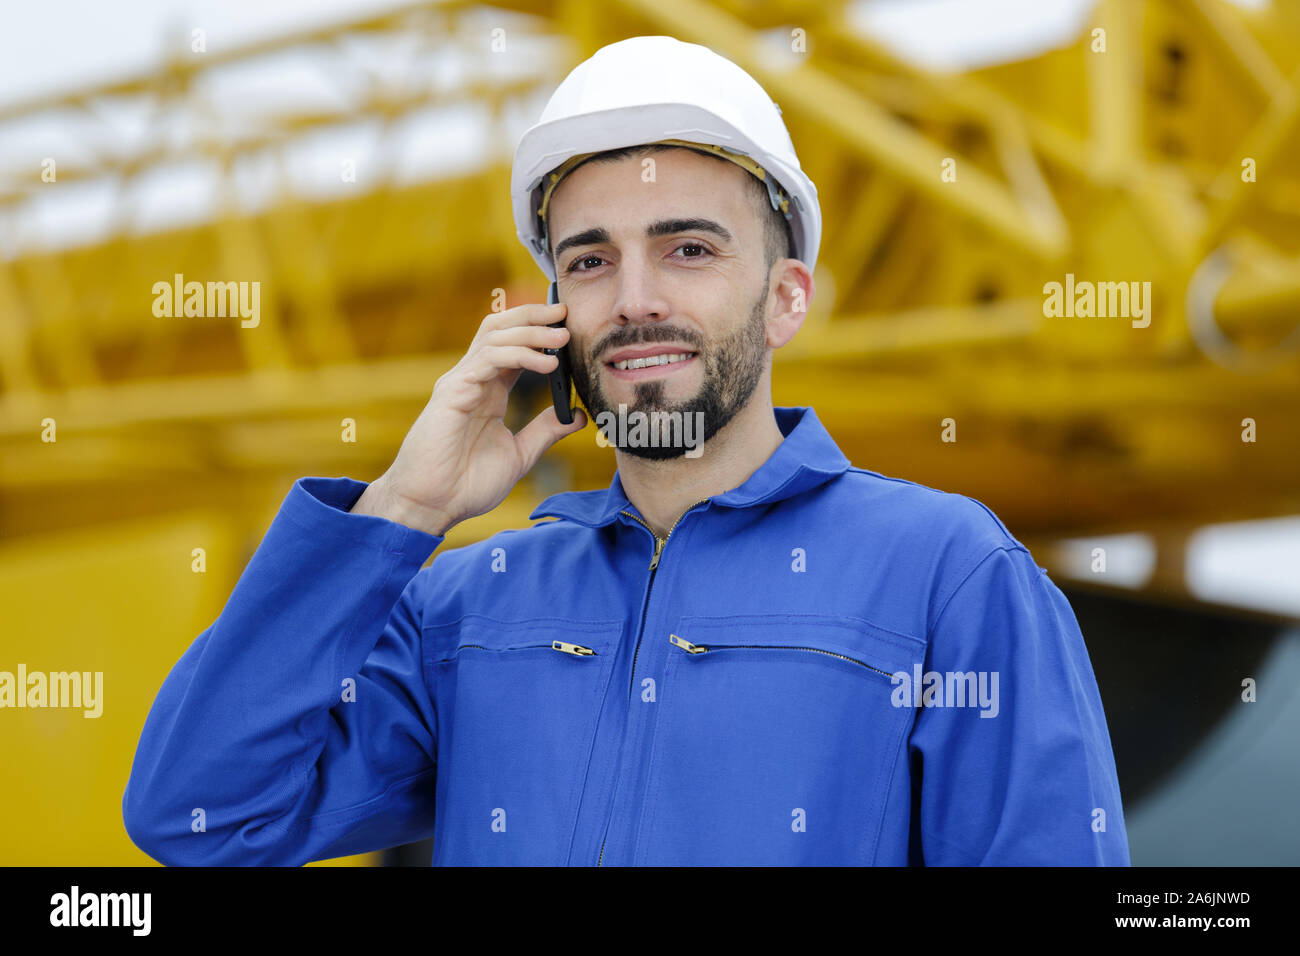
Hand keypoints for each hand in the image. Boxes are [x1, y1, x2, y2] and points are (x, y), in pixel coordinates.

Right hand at [351, 301, 585, 534]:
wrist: (433, 506)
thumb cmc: (466, 484)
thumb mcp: (519, 455)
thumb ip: (544, 431)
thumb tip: (575, 415)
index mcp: (488, 392)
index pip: (512, 346)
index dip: (538, 332)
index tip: (569, 327)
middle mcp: (473, 380)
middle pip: (500, 329)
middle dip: (532, 316)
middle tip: (564, 314)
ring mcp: (460, 383)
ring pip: (494, 337)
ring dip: (531, 332)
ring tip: (561, 338)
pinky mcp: (452, 393)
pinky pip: (487, 360)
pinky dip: (519, 355)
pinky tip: (546, 365)